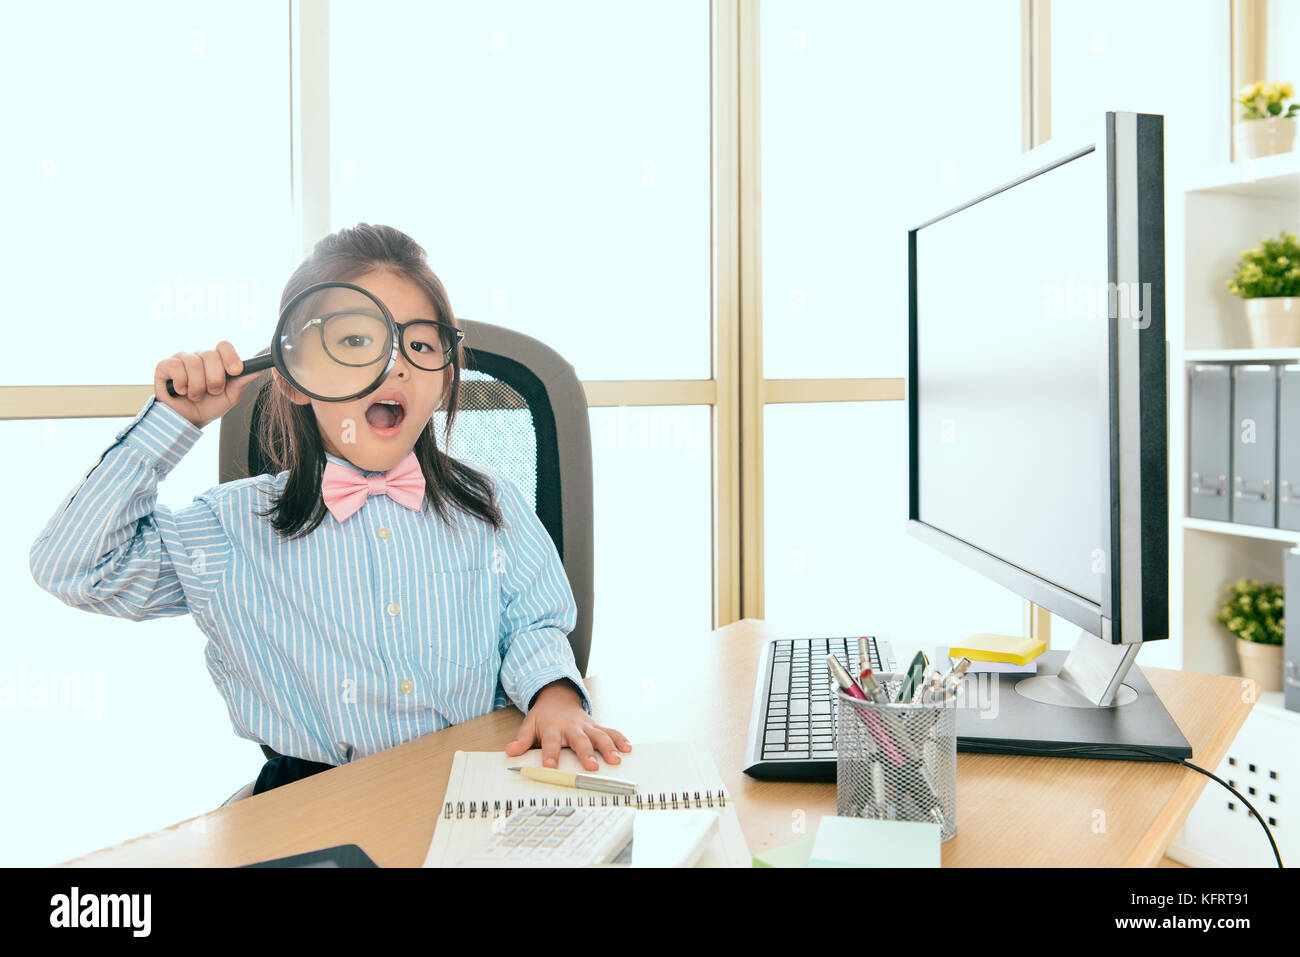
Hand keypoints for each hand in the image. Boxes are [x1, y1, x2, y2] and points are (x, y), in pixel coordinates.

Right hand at [155, 342, 260, 428]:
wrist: (189, 420)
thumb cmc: (210, 406)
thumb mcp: (231, 395)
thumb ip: (243, 380)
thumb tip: (259, 368)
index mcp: (216, 360)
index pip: (224, 346)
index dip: (230, 357)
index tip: (234, 371)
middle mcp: (199, 356)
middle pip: (210, 355)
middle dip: (214, 379)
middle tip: (212, 391)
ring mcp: (181, 359)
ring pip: (193, 363)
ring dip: (197, 386)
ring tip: (196, 395)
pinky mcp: (164, 365)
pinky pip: (175, 366)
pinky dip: (181, 383)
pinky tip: (181, 391)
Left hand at [505, 681, 632, 769]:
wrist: (558, 697)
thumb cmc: (544, 716)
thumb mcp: (529, 724)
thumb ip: (522, 739)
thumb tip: (510, 751)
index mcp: (553, 727)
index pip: (551, 743)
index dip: (550, 755)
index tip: (551, 768)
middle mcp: (571, 727)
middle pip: (579, 740)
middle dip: (586, 753)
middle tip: (593, 766)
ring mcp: (586, 726)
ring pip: (599, 736)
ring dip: (608, 747)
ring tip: (616, 760)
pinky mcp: (596, 726)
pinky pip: (609, 732)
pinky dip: (619, 739)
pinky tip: (628, 748)